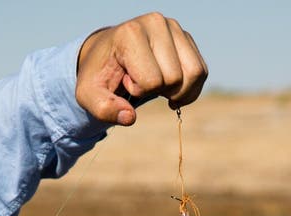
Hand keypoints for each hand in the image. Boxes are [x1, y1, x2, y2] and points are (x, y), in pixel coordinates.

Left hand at [76, 12, 207, 125]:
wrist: (109, 57)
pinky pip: (201, 72)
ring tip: (158, 85)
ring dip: (178, 91)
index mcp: (131, 33)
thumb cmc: (100, 76)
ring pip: (194, 75)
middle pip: (175, 79)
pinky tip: (172, 88)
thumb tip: (129, 117)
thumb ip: (104, 109)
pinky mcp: (186, 38)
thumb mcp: (89, 96)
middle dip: (159, 91)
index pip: (152, 80)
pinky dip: (190, 89)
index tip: (126, 79)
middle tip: (141, 80)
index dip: (139, 90)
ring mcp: (174, 27)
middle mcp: (156, 23)